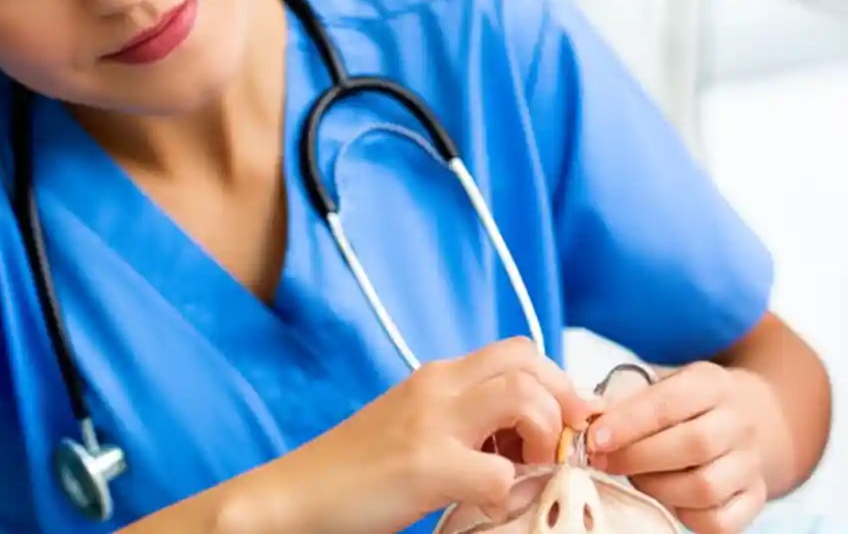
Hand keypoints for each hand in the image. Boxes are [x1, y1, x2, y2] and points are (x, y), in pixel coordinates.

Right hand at [259, 337, 599, 533]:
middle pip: (529, 360)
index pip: (519, 351)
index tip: (564, 427)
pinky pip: (499, 474)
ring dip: (544, 437)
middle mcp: (436, 386)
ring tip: (529, 473)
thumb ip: (463, 419)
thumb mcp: (415, 426)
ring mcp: (430, 423)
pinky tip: (486, 507)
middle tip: (559, 447)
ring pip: (524, 397)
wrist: (296, 495)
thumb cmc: (357, 471)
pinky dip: (507, 495)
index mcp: (436, 377)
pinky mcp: (424, 464)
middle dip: (563, 402)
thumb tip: (528, 436)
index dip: (556, 384)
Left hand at [586, 362, 776, 533]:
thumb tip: (583, 413)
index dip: (628, 424)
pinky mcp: (756, 498)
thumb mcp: (657, 384)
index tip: (595, 440)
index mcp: (711, 384)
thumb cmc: (682, 404)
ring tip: (635, 479)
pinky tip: (668, 500)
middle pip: (693, 445)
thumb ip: (621, 398)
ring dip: (657, 488)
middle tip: (602, 463)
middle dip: (637, 458)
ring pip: (706, 487)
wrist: (747, 418)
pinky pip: (721, 521)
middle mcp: (739, 422)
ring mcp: (751, 463)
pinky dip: (687, 517)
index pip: (669, 402)